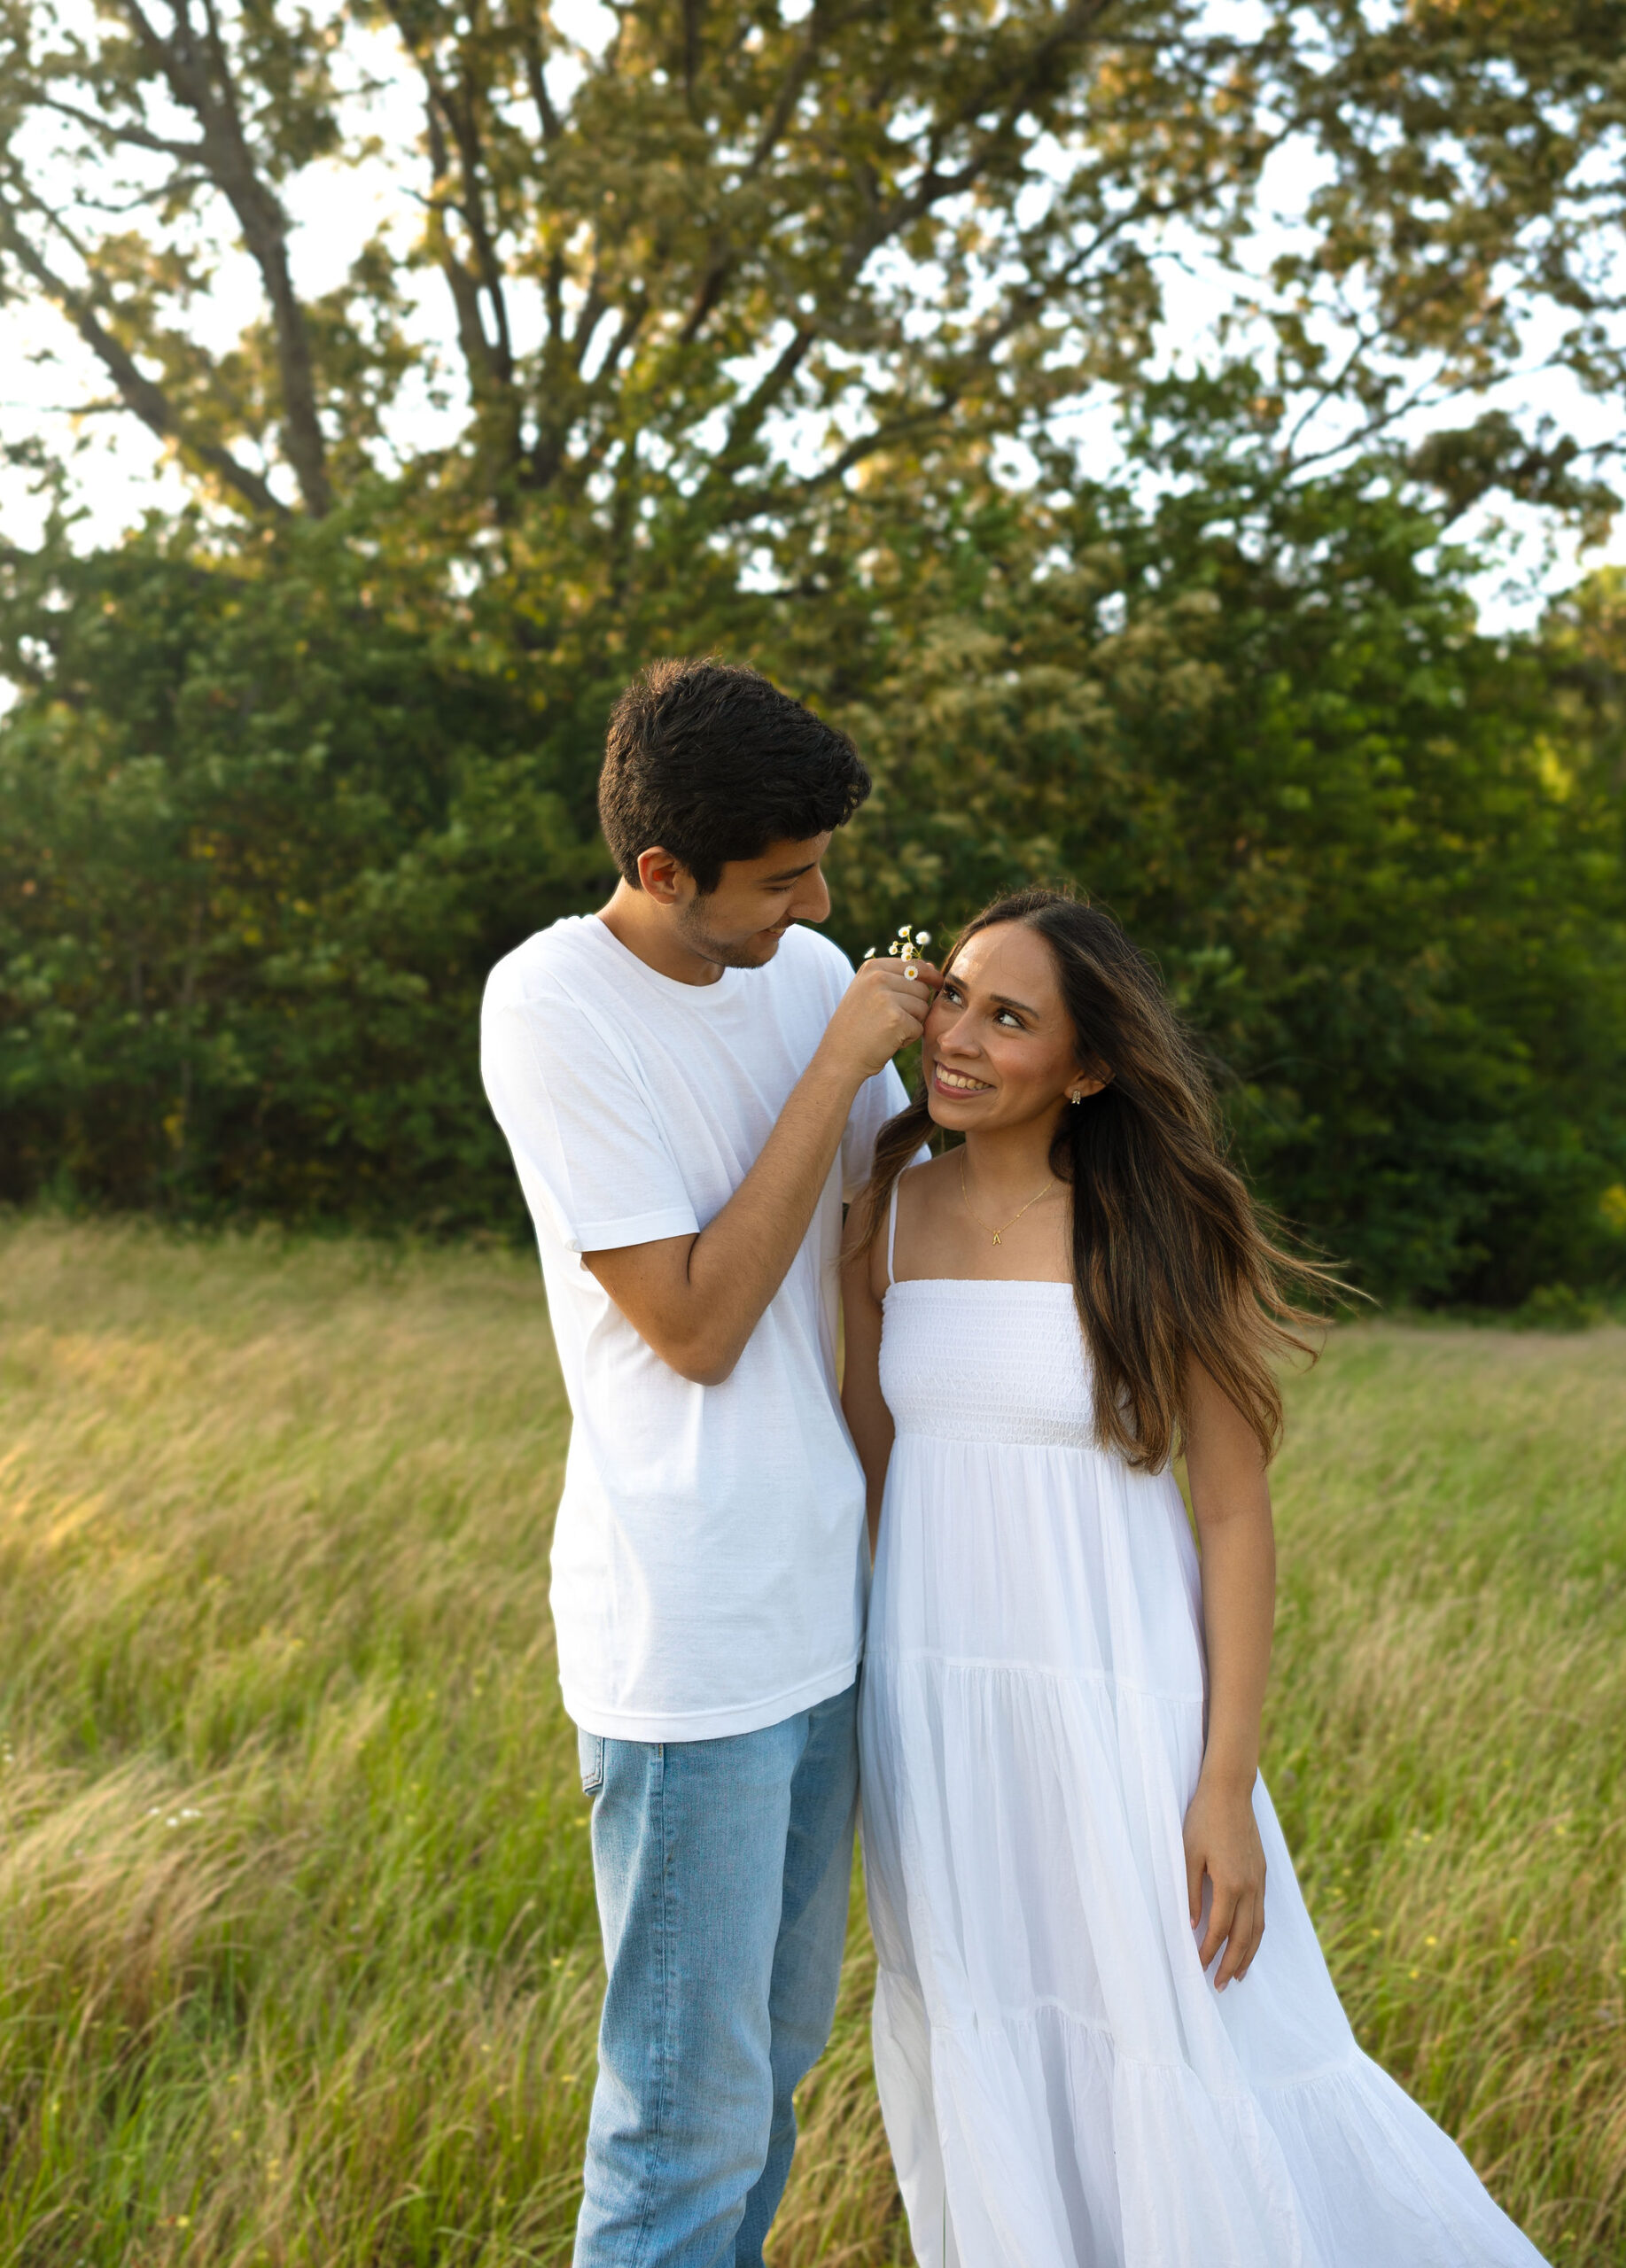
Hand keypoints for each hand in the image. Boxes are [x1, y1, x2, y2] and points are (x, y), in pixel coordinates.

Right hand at [819, 956, 941, 1081]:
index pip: (914, 965)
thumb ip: (895, 978)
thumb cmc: (856, 1028)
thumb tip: (931, 967)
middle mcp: (878, 978)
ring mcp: (886, 998)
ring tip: (888, 1031)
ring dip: (912, 1024)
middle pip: (921, 989)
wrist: (839, 1058)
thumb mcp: (867, 993)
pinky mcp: (896, 1019)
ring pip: (923, 1008)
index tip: (938, 985)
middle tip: (893, 1022)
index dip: (930, 976)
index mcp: (872, 968)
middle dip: (916, 1008)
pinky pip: (919, 1028)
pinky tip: (889, 1042)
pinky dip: (909, 1039)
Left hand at [1182, 1775, 1265, 1988]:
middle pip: (1243, 1937)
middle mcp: (1250, 1887)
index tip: (1197, 1968)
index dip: (1208, 1952)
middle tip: (1220, 1986)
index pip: (1219, 1930)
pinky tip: (1249, 1941)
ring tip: (1239, 1975)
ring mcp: (1260, 1881)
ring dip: (1248, 1954)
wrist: (1230, 1791)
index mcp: (1230, 1884)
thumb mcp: (1187, 1854)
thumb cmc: (1203, 1819)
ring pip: (1258, 1929)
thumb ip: (1192, 1892)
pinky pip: (1262, 1913)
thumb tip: (1193, 1925)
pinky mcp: (1263, 1873)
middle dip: (1232, 1964)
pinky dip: (1256, 1934)